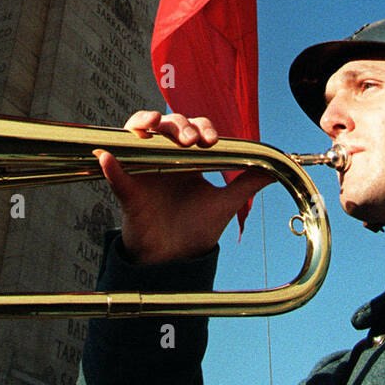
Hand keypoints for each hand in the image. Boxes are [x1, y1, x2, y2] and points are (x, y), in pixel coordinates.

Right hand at [95, 110, 271, 264]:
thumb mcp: (225, 203)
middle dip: (179, 125)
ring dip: (144, 124)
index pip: (193, 127)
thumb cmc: (196, 229)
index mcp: (188, 158)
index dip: (201, 126)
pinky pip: (116, 174)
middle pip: (168, 125)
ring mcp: (144, 170)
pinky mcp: (128, 190)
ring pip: (138, 134)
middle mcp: (165, 158)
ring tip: (153, 125)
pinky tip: (108, 156)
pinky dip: (111, 165)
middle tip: (190, 140)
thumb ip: (247, 184)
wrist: (176, 260)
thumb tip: (276, 169)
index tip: (212, 141)